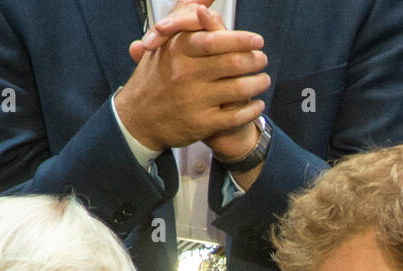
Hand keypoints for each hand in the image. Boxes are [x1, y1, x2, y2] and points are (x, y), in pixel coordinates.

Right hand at [117, 2, 268, 153]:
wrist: (138, 118)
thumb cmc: (157, 75)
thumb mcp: (166, 41)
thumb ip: (185, 14)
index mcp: (179, 50)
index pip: (216, 40)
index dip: (242, 40)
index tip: (257, 40)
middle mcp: (186, 74)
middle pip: (232, 63)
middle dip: (254, 60)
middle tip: (263, 59)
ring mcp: (194, 100)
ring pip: (238, 89)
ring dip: (257, 84)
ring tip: (263, 80)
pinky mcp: (201, 124)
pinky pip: (235, 116)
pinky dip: (252, 110)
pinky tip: (258, 105)